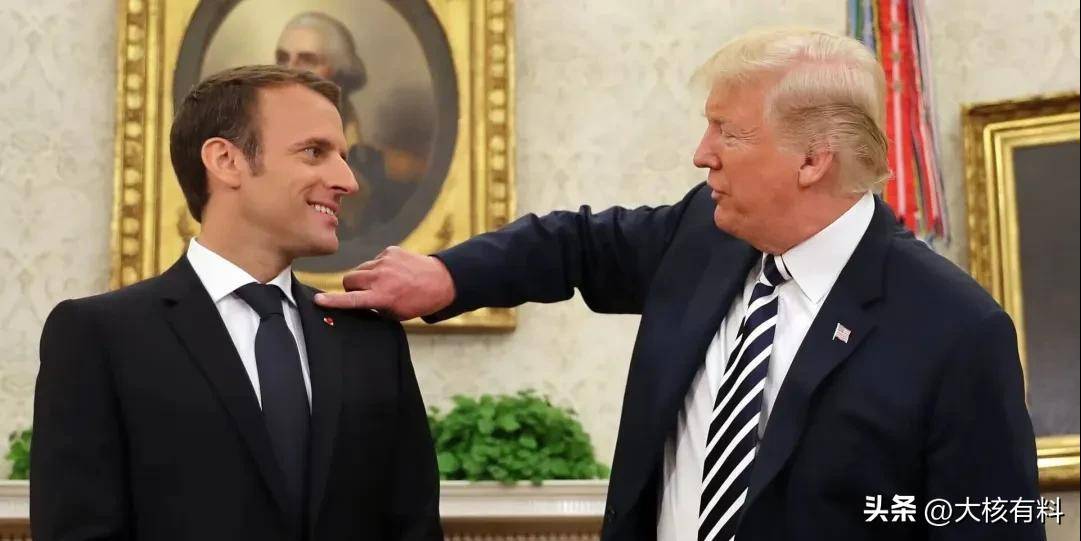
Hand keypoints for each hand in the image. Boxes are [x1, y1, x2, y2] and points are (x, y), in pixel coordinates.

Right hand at [314, 246, 455, 319]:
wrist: (440, 281)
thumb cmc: (417, 301)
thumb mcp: (395, 313)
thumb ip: (374, 307)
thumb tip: (358, 301)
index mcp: (381, 297)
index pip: (351, 300)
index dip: (332, 301)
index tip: (318, 300)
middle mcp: (380, 278)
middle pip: (348, 279)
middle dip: (351, 287)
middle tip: (364, 293)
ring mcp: (385, 262)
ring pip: (360, 269)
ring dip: (365, 277)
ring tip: (383, 282)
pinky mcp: (390, 251)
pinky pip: (373, 260)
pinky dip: (378, 267)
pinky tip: (393, 273)